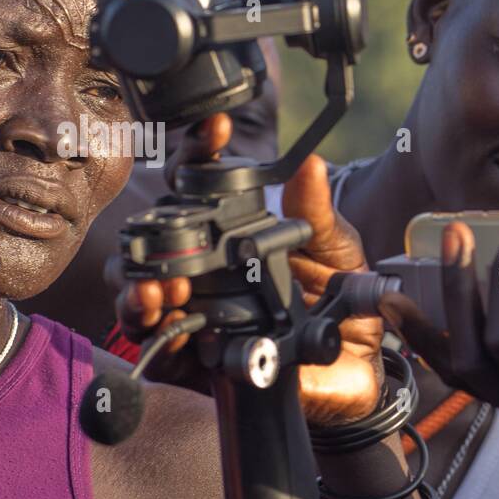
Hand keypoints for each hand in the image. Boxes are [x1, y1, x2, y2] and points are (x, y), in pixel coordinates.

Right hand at [116, 113, 382, 425]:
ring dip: (140, 292)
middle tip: (169, 249)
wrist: (358, 368)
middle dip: (147, 245)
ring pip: (141, 296)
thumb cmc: (344, 304)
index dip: (197, 154)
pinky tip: (165, 331)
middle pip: (150, 246)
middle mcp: (205, 273)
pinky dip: (156, 342)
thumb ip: (318, 215)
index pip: (199, 188)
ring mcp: (195, 316)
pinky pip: (159, 353)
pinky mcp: (196, 362)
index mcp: (232, 237)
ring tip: (161, 292)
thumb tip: (312, 166)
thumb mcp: (338, 254)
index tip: (214, 130)